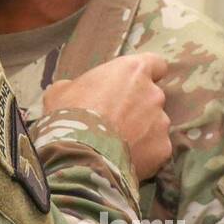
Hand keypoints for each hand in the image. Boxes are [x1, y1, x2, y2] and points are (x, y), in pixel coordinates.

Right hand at [43, 53, 171, 180]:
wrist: (79, 154)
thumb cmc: (69, 115)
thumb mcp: (61, 91)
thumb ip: (76, 86)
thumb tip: (71, 92)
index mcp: (132, 71)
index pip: (155, 64)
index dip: (147, 73)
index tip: (135, 83)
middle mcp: (153, 94)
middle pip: (151, 97)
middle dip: (137, 108)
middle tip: (113, 121)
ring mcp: (161, 122)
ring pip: (154, 125)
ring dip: (140, 132)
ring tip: (115, 145)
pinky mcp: (162, 149)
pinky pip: (155, 149)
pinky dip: (143, 154)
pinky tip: (122, 159)